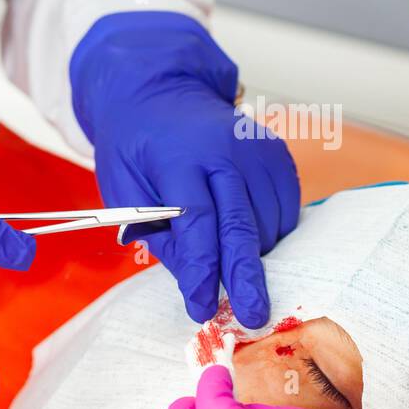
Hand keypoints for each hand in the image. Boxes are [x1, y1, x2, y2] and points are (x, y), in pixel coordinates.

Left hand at [70, 11, 299, 325]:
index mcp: (178, 155)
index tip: (200, 306)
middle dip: (246, 275)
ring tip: (232, 266)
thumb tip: (194, 276)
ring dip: (255, 256)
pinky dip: (272, 234)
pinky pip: (286, 209)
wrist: (161, 91)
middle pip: (241, 223)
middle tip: (252, 316)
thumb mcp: (123, 186)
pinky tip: (248, 238)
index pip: (197, 221)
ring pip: (267, 221)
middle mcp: (224, 149)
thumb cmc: (136, 144)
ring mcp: (256, 149)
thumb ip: (157, 230)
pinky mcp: (276, 154)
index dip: (202, 269)